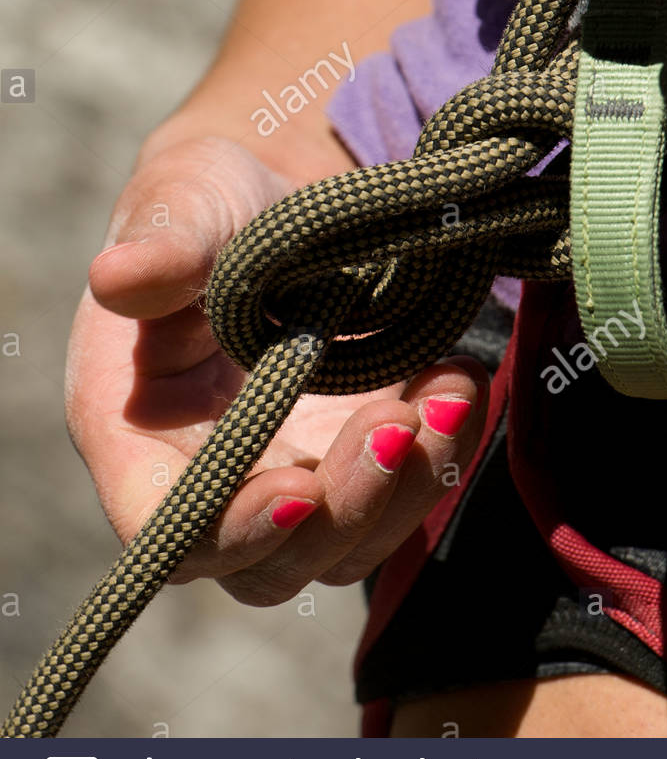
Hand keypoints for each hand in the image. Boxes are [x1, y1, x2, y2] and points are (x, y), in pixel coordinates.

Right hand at [66, 135, 487, 605]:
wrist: (278, 195)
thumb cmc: (209, 199)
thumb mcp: (184, 200)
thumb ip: (162, 243)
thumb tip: (115, 277)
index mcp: (134, 426)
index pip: (164, 525)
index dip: (228, 530)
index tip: (301, 490)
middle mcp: (205, 475)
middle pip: (265, 562)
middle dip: (342, 510)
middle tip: (396, 424)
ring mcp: (286, 477)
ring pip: (343, 547)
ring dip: (406, 490)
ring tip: (447, 395)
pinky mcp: (355, 462)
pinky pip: (400, 499)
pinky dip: (441, 454)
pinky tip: (460, 382)